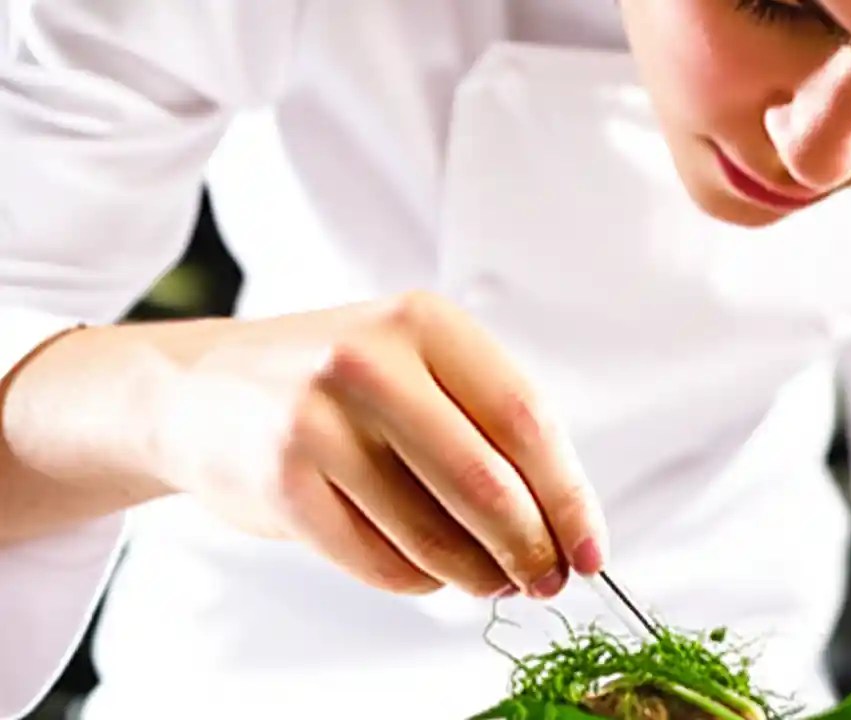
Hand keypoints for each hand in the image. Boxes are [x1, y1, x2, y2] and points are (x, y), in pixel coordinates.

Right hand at [6, 291, 606, 598]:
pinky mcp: (279, 481)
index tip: (591, 548)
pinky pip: (379, 561)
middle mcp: (370, 361)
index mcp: (423, 321)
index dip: (569, 494)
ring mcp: (317, 420)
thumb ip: (483, 424)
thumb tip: (563, 523)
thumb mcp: (411, 364)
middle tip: (550, 580)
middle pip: (488, 482)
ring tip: (492, 581)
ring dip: (479, 575)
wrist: (196, 391)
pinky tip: (429, 573)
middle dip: (532, 548)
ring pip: (434, 534)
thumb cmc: (331, 386)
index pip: (525, 417)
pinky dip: (420, 581)